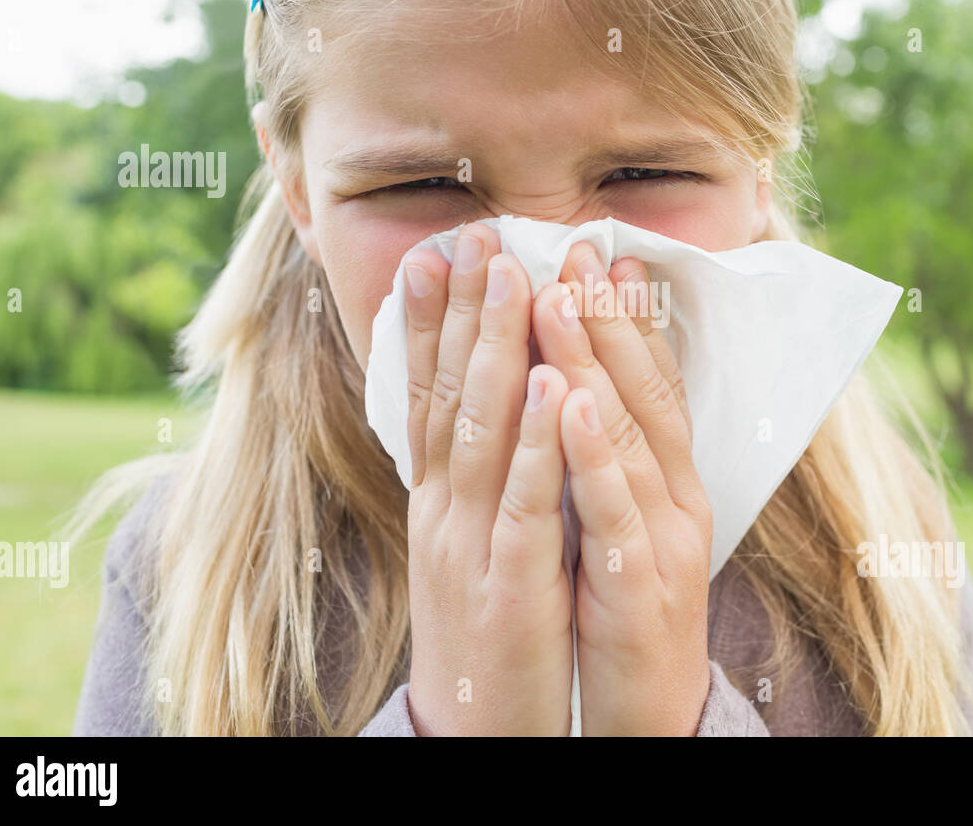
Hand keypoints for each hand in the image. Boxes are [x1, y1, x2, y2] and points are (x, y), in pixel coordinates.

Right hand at [403, 222, 574, 735]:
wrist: (478, 736)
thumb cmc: (487, 633)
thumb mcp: (466, 549)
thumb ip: (471, 483)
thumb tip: (480, 414)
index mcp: (438, 503)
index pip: (427, 397)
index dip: (430, 325)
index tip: (436, 255)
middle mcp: (443, 513)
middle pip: (448, 397)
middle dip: (464, 313)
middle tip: (476, 237)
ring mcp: (471, 545)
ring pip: (479, 433)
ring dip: (494, 350)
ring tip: (511, 277)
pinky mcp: (509, 584)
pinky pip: (523, 502)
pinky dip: (533, 440)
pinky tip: (544, 384)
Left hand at [532, 242, 712, 735]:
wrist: (648, 710)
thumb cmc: (620, 607)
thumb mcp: (616, 520)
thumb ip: (606, 456)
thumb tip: (577, 387)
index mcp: (665, 479)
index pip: (651, 383)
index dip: (627, 318)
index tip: (601, 253)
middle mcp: (675, 495)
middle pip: (643, 390)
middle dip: (607, 314)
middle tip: (575, 244)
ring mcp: (665, 536)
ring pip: (630, 434)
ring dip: (595, 361)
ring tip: (559, 294)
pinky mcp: (641, 582)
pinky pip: (611, 508)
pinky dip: (592, 451)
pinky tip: (570, 402)